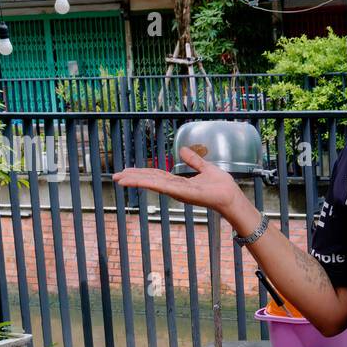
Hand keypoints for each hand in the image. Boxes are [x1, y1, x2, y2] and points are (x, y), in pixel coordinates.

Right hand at [113, 145, 248, 222]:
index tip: (128, 171)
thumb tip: (182, 150)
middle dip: (133, 177)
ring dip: (134, 180)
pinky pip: (160, 186)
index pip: (156, 176)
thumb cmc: (222, 186)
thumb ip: (194, 161)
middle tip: (115, 176)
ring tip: (118, 179)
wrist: (231, 196)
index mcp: (179, 182)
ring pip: (151, 183)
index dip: (142, 173)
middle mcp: (175, 188)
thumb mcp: (206, 168)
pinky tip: (134, 180)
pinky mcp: (180, 193)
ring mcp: (176, 191)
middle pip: (150, 180)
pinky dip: (146, 182)